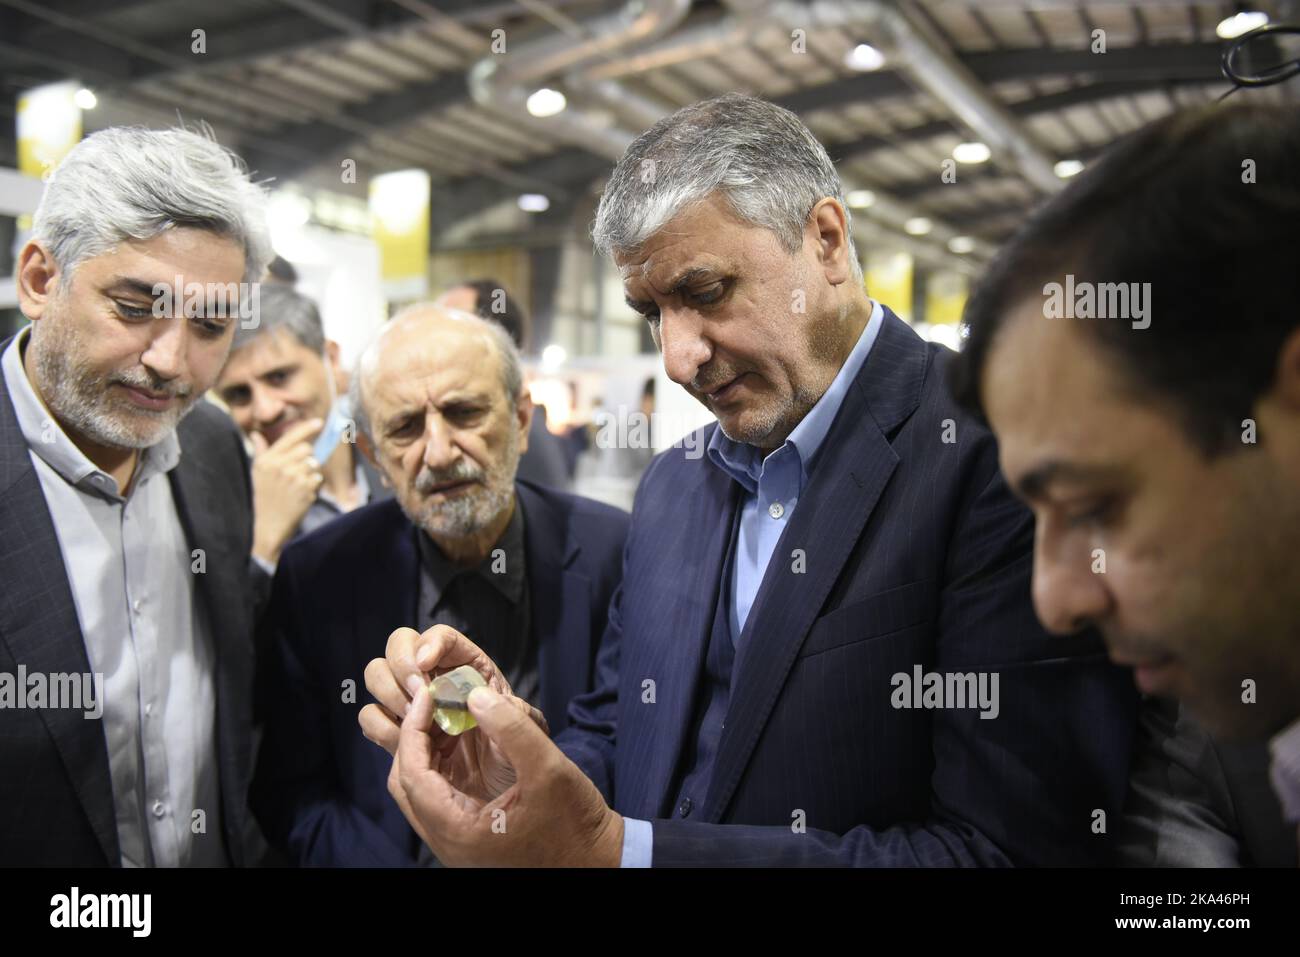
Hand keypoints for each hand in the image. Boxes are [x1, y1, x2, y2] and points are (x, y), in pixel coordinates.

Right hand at [250, 418, 322, 563]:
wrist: (267, 526)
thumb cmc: (262, 498)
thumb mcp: (256, 474)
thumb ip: (260, 452)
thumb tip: (256, 434)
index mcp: (267, 460)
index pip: (290, 438)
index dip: (307, 428)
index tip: (319, 422)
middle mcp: (280, 466)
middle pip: (306, 449)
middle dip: (305, 458)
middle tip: (295, 472)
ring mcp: (294, 478)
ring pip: (313, 464)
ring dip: (309, 473)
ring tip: (296, 486)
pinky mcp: (306, 489)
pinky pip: (317, 478)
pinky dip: (312, 486)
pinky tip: (300, 494)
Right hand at [360, 624, 548, 803]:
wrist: (505, 793)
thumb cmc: (520, 753)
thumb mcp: (527, 730)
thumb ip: (513, 714)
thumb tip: (478, 698)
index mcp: (469, 666)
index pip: (441, 637)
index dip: (430, 644)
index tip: (426, 664)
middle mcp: (436, 678)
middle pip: (398, 645)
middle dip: (402, 668)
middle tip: (417, 698)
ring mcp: (414, 703)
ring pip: (378, 675)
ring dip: (389, 696)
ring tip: (412, 722)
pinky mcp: (398, 733)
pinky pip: (372, 718)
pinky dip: (380, 725)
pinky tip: (403, 742)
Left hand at [390, 683, 622, 866]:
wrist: (592, 860)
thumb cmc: (574, 822)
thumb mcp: (548, 769)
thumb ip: (512, 729)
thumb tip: (475, 694)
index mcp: (458, 831)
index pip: (412, 775)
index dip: (413, 730)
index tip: (427, 694)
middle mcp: (447, 840)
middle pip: (407, 782)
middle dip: (414, 738)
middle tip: (432, 700)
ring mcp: (455, 839)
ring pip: (420, 788)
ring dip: (427, 750)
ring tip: (446, 713)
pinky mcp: (467, 832)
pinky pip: (439, 794)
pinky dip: (442, 763)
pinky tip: (461, 738)